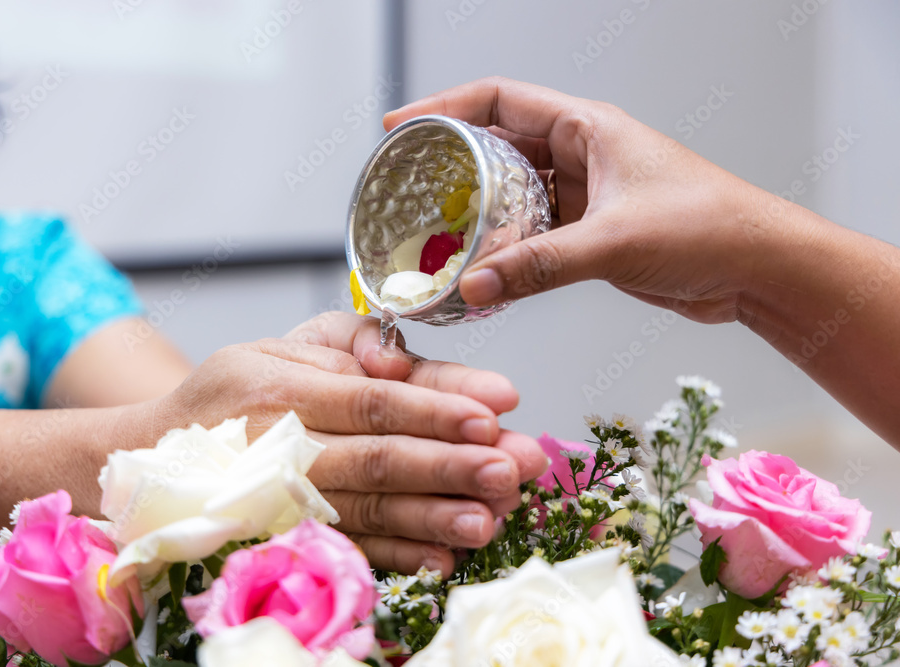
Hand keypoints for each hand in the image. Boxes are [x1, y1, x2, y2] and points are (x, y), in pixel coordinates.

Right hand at [145, 311, 545, 574]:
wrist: (158, 456)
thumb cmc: (240, 391)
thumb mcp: (288, 342)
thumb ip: (353, 341)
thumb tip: (400, 359)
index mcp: (278, 386)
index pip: (367, 398)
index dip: (432, 407)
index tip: (492, 413)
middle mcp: (276, 446)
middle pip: (374, 458)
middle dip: (448, 465)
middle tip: (510, 468)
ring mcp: (279, 500)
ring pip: (366, 509)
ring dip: (432, 516)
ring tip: (490, 517)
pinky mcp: (285, 537)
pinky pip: (346, 547)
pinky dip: (397, 554)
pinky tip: (444, 556)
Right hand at [384, 77, 773, 324]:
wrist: (757, 267)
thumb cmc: (708, 227)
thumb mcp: (614, 240)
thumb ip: (540, 266)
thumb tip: (476, 286)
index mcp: (585, 127)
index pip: (498, 100)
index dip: (443, 107)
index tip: (400, 126)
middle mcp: (580, 154)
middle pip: (497, 148)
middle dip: (451, 168)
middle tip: (409, 192)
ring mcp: (584, 195)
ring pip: (512, 197)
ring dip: (478, 217)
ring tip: (435, 238)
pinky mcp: (590, 233)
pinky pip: (532, 236)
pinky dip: (504, 251)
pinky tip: (481, 271)